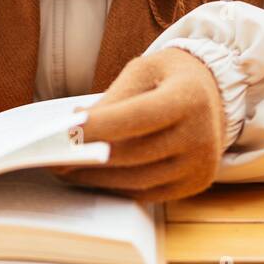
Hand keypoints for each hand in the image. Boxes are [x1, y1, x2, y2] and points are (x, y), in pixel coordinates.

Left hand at [50, 47, 226, 202]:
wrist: (213, 93)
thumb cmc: (169, 77)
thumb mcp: (144, 70)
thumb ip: (112, 98)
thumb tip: (75, 126)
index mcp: (189, 97)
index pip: (139, 117)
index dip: (100, 127)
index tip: (64, 133)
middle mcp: (201, 135)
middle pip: (134, 153)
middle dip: (88, 157)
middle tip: (50, 156)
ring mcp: (200, 164)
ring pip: (137, 180)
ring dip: (95, 178)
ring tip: (64, 170)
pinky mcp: (194, 184)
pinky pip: (147, 193)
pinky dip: (115, 188)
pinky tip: (90, 178)